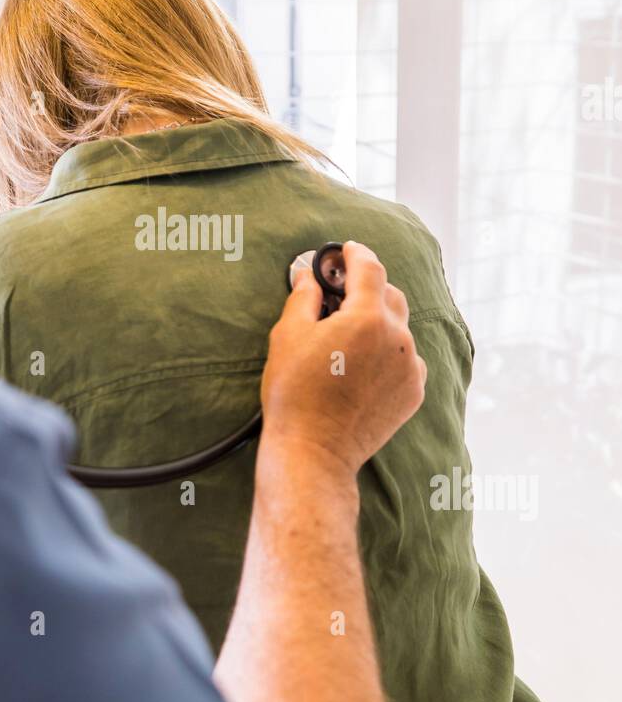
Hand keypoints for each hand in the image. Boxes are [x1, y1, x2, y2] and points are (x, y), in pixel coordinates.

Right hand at [261, 241, 426, 478]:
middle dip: (368, 288)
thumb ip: (304, 298)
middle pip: (390, 296)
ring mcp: (410, 367)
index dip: (356, 254)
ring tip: (349, 339)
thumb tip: (308, 276)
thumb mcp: (288, 336)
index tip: (347, 250)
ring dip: (378, 324)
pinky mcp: (413, 393)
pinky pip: (406, 359)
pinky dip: (389, 353)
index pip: (369, 268)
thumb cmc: (295, 394)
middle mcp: (398, 338)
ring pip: (399, 329)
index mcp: (367, 318)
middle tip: (342, 294)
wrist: (314, 451)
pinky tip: (363, 365)